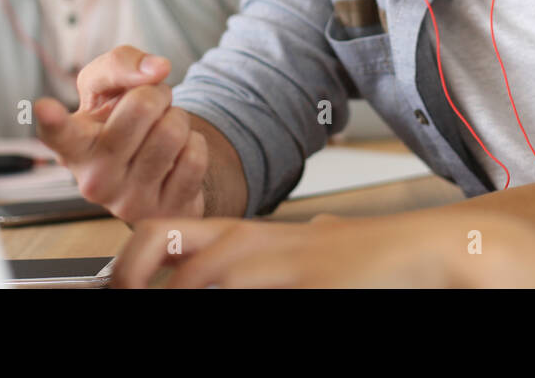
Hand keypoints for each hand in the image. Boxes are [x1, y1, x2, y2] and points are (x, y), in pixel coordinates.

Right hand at [34, 45, 206, 223]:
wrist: (154, 169)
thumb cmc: (120, 121)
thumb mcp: (108, 87)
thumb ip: (121, 63)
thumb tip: (157, 68)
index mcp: (72, 145)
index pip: (58, 131)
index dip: (52, 118)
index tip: (44, 108)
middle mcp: (93, 178)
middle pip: (143, 105)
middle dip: (158, 94)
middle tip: (151, 107)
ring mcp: (128, 200)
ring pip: (173, 131)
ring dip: (178, 119)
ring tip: (162, 131)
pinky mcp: (164, 212)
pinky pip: (195, 156)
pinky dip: (194, 144)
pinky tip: (176, 158)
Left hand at [111, 210, 534, 287]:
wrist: (424, 249)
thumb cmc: (361, 256)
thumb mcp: (301, 251)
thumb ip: (258, 262)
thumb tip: (214, 277)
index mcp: (242, 233)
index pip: (156, 235)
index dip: (120, 268)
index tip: (110, 291)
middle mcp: (250, 243)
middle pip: (162, 254)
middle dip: (131, 282)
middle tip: (125, 301)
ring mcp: (276, 266)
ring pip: (201, 283)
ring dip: (192, 296)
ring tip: (188, 301)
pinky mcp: (307, 284)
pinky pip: (255, 300)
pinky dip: (240, 302)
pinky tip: (271, 298)